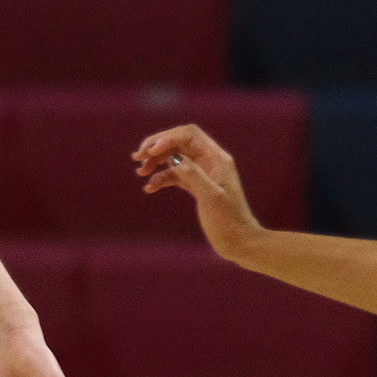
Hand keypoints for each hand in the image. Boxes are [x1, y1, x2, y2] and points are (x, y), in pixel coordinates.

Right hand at [133, 123, 261, 259]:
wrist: (238, 241)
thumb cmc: (229, 221)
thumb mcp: (211, 197)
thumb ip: (193, 175)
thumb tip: (174, 157)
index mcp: (217, 158)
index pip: (189, 135)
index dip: (167, 138)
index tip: (150, 152)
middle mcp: (210, 161)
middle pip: (179, 142)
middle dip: (157, 146)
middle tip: (137, 157)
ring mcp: (203, 173)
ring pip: (175, 158)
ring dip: (156, 162)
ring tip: (140, 172)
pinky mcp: (197, 186)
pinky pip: (175, 175)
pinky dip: (161, 178)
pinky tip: (150, 188)